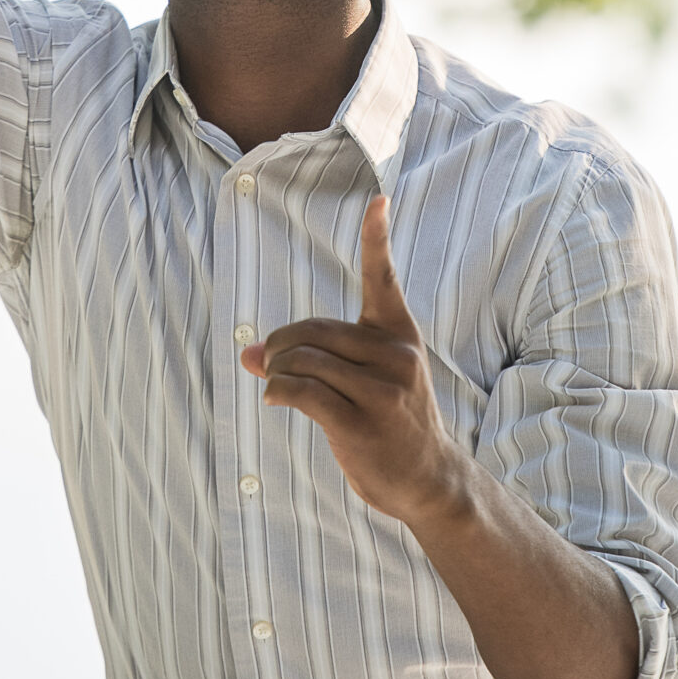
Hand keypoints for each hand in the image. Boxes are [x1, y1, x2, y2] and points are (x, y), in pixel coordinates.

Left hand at [241, 195, 464, 524]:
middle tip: (266, 361)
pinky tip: (273, 397)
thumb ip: (312, 360)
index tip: (378, 199)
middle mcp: (395, 355)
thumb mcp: (362, 382)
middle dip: (279, 344)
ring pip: (303, 360)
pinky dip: (278, 390)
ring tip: (272, 384)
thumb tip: (248, 353)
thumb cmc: (389, 423)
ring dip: (274, 372)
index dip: (377, 236)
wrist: (429, 479)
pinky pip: (303, 392)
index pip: (384, 277)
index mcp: (398, 334)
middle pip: (312, 330)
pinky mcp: (363, 422)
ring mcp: (383, 389)